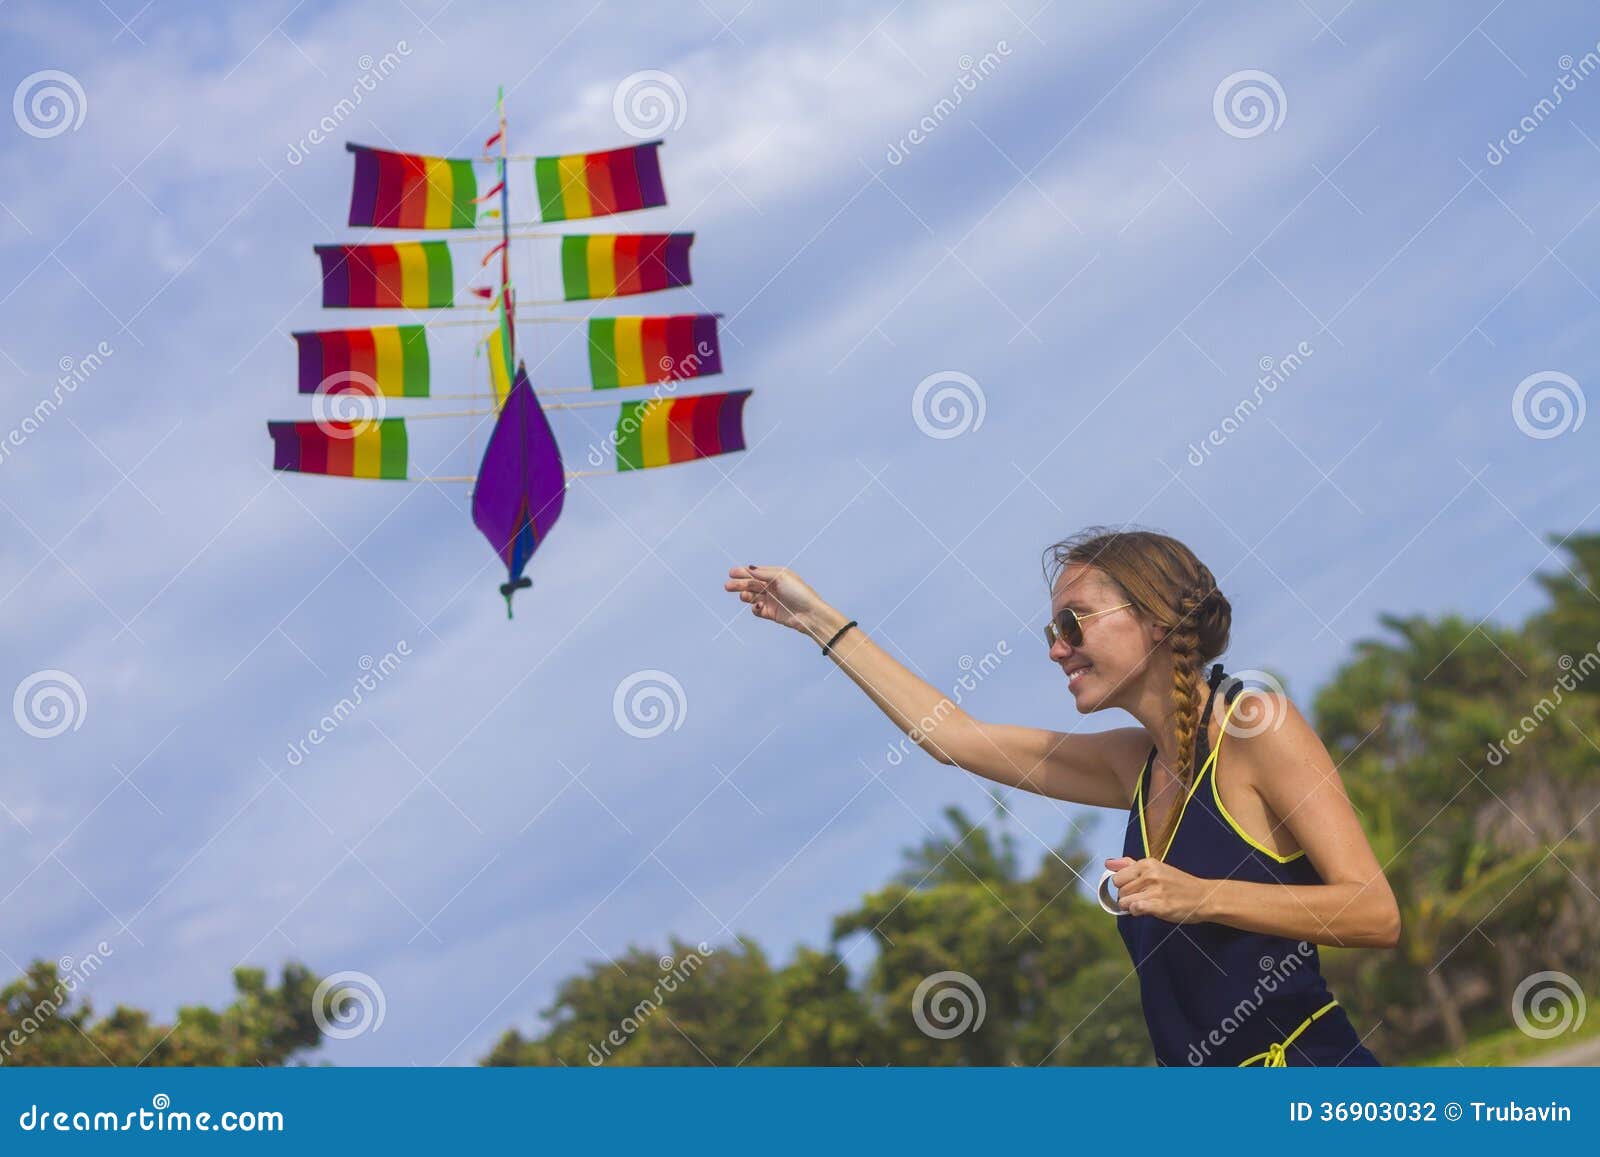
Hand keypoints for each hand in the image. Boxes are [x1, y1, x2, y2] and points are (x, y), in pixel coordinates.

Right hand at [724, 564, 842, 643]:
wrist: (810, 614)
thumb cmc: (799, 592)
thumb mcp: (781, 577)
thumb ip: (763, 573)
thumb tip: (748, 567)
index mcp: (776, 576)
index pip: (755, 573)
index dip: (743, 573)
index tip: (731, 573)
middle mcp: (772, 587)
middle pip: (751, 585)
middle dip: (739, 584)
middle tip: (728, 586)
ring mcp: (771, 600)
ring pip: (752, 597)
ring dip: (745, 596)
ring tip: (745, 597)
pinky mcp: (770, 613)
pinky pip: (757, 610)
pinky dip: (755, 608)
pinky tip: (759, 607)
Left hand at [1104, 856, 1211, 922]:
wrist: (1203, 897)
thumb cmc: (1178, 884)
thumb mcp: (1155, 868)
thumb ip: (1129, 865)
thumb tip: (1107, 864)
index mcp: (1147, 863)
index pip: (1117, 876)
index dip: (1124, 885)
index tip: (1136, 888)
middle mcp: (1150, 874)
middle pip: (1120, 890)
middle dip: (1128, 896)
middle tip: (1144, 897)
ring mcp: (1155, 890)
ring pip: (1124, 901)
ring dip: (1132, 906)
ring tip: (1147, 904)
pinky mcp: (1160, 906)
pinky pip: (1135, 909)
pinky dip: (1137, 911)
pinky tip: (1147, 910)